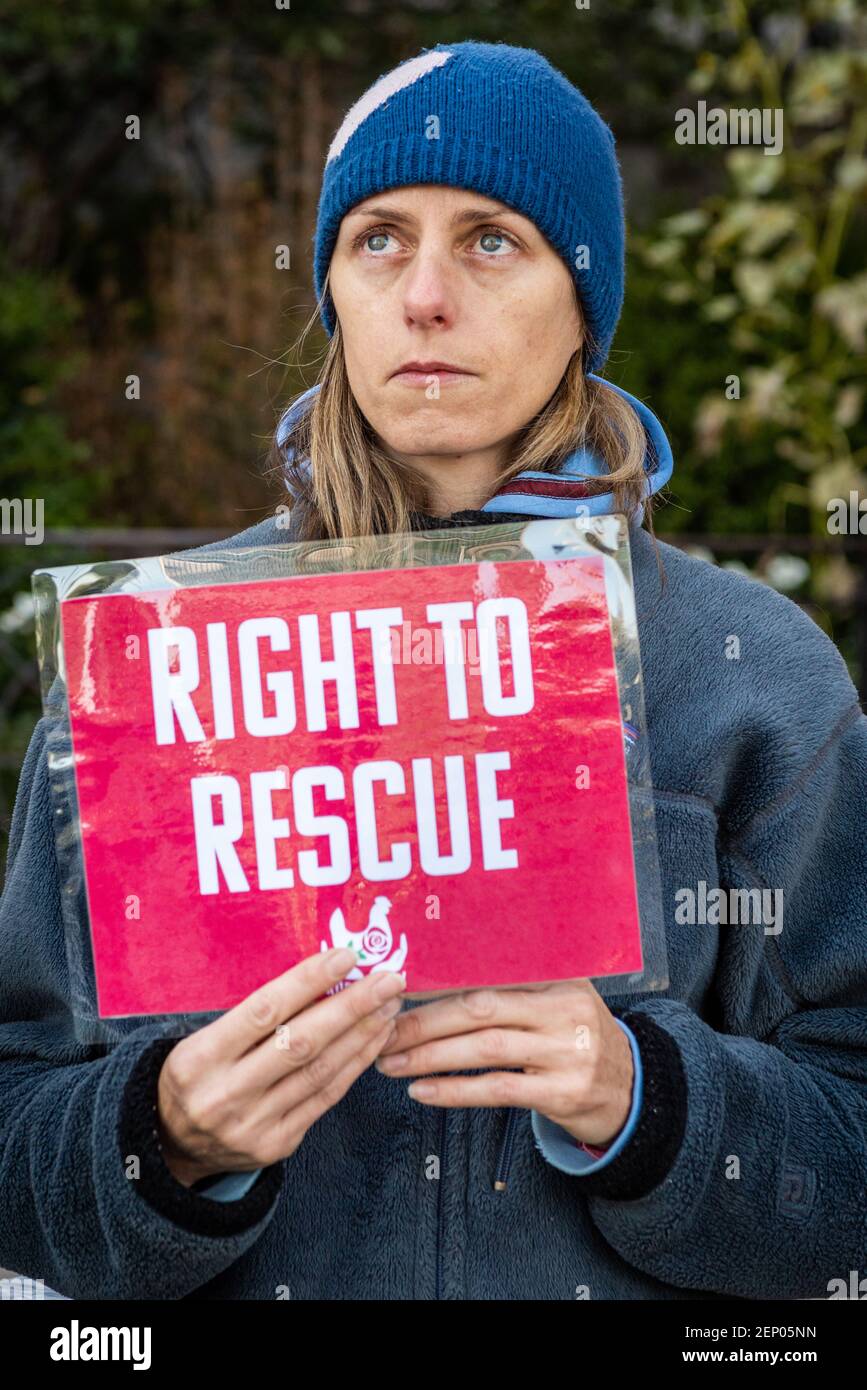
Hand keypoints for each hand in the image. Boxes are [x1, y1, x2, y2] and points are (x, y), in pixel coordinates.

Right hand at [156, 947, 405, 1185]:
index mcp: (200, 1058)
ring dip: (362, 1034)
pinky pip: (325, 1098)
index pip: (264, 1012)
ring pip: (319, 1072)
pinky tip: (375, 1039)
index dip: (308, 982)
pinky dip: (354, 1065)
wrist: (172, 1144)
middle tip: (389, 980)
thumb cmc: (198, 1073)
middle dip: (352, 1007)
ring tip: (390, 1005)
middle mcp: (226, 1094)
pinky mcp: (277, 1144)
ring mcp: (253, 1124)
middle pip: (300, 1043)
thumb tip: (321, 977)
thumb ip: (254, 1017)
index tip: (346, 957)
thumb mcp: (204, 1040)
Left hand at [375, 979, 632, 1147]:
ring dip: (430, 1057)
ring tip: (391, 1063)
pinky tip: (422, 1091)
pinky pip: (497, 1090)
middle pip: (481, 1009)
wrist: (631, 1090)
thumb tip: (437, 976)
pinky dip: (454, 1090)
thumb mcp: (559, 999)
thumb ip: (514, 985)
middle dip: (424, 1021)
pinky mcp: (562, 1092)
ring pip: (484, 1049)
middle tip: (382, 1031)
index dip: (439, 984)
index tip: (396, 990)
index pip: (488, 976)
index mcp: (559, 977)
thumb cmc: (577, 1038)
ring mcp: (566, 1052)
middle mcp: (565, 1009)